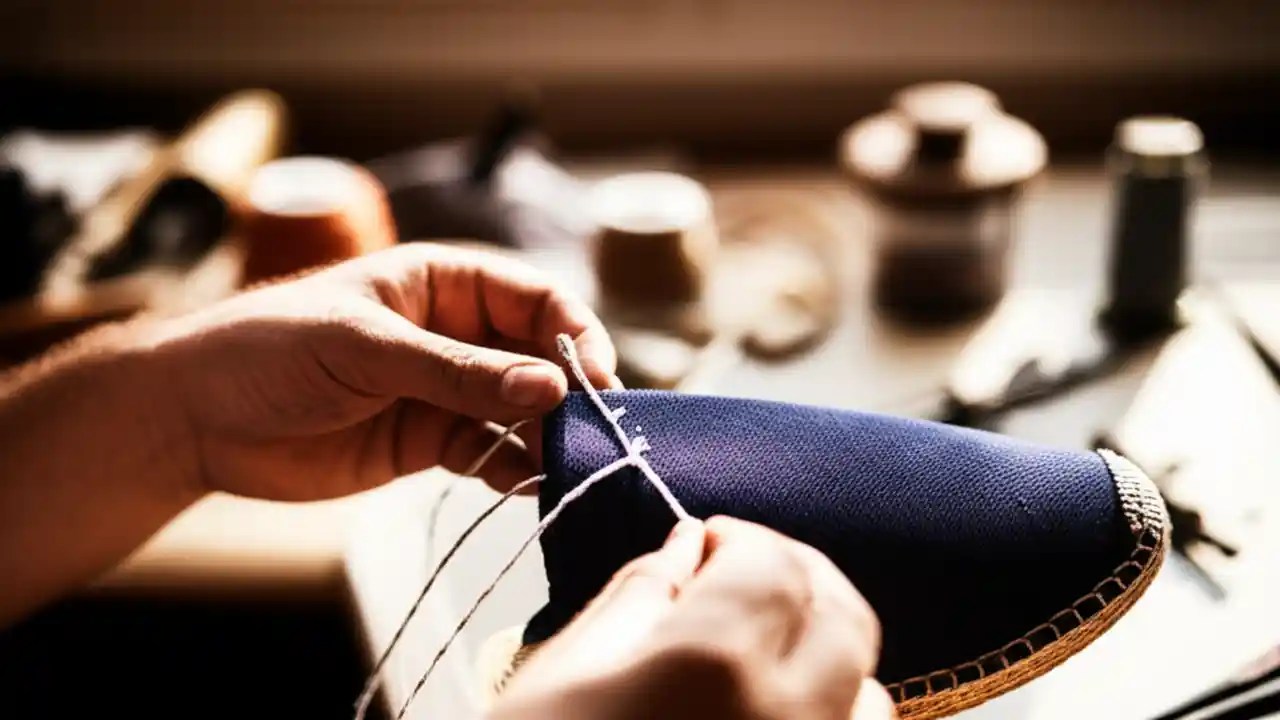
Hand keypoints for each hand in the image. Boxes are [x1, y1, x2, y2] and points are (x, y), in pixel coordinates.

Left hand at [144, 242, 618, 500]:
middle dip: (569, 391)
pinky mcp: (428, 443)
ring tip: (568, 465)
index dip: (574, 333)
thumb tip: (551, 387)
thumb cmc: (271, 348)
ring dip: (547, 436)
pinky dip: (512, 469)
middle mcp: (456, 334)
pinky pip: (489, 453)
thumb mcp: (369, 348)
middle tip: (594, 432)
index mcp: (445, 283)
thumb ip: (460, 373)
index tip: (596, 378)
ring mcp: (445, 391)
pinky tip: (527, 485)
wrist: (196, 416)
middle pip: (540, 357)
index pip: (536, 298)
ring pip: (521, 411)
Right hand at [490, 517, 894, 719]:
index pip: (774, 566)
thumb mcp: (559, 677)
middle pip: (846, 619)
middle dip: (803, 579)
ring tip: (765, 648)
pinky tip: (776, 713)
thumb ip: (637, 599)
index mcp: (715, 665)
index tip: (711, 541)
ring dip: (828, 652)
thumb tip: (686, 549)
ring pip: (870, 696)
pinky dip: (834, 719)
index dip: (745, 539)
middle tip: (748, 572)